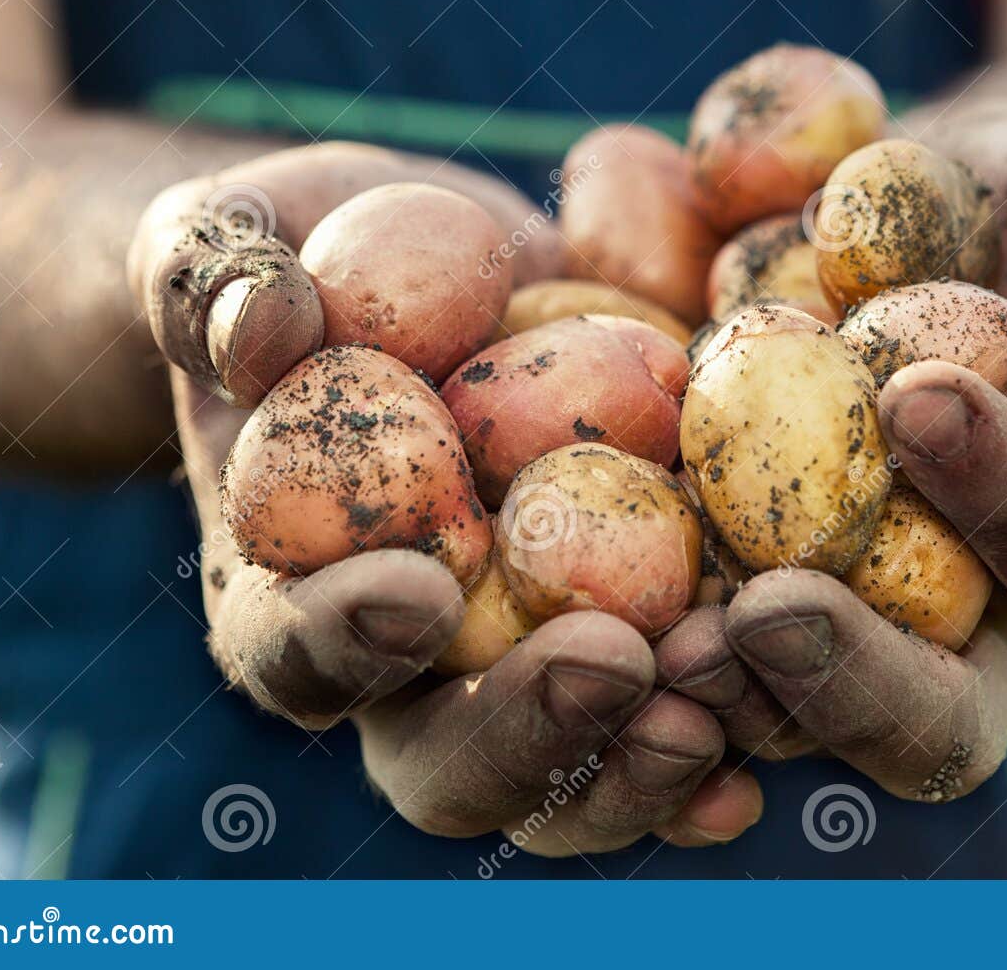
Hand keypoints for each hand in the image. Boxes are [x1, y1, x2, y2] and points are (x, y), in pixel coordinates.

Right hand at [130, 142, 760, 853]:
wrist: (423, 268)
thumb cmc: (301, 259)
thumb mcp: (231, 241)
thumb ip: (214, 278)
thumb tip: (265, 318)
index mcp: (287, 593)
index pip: (293, 646)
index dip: (341, 638)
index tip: (416, 592)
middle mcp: (412, 666)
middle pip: (452, 759)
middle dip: (532, 727)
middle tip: (611, 662)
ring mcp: (527, 660)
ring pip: (583, 764)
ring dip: (654, 747)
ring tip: (727, 687)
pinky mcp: (633, 623)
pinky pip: (681, 706)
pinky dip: (735, 721)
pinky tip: (792, 720)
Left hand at [658, 99, 1006, 801]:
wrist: (946, 205)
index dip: (1003, 491)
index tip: (915, 393)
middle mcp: (962, 603)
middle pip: (925, 706)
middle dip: (841, 673)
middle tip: (757, 612)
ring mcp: (839, 604)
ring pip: (784, 704)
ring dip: (715, 686)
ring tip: (637, 640)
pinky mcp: (728, 569)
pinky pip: (677, 627)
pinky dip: (621, 628)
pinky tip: (543, 587)